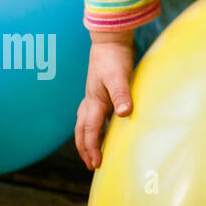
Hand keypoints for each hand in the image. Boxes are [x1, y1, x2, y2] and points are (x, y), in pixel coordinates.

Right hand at [75, 30, 134, 169]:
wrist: (110, 40)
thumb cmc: (114, 58)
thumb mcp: (120, 76)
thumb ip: (122, 94)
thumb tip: (124, 113)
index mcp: (94, 102)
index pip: (89, 131)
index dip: (91, 148)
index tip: (96, 164)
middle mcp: (91, 102)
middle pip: (82, 130)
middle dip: (85, 148)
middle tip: (91, 165)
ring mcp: (94, 97)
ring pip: (85, 123)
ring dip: (87, 138)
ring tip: (93, 151)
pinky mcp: (100, 92)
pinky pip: (94, 115)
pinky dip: (95, 126)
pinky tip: (104, 129)